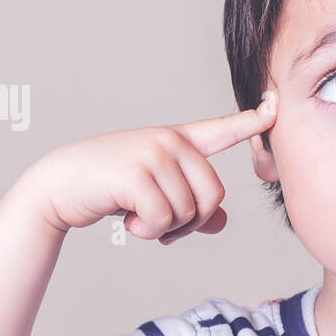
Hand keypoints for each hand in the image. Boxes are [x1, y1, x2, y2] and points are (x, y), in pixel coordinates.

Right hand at [29, 91, 277, 242]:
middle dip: (190, 223)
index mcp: (178, 141)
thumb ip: (191, 208)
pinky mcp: (137, 173)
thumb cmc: (110, 190)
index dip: (253, 120)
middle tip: (163, 228)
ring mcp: (154, 153)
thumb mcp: (156, 196)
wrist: (59, 186)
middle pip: (213, 196)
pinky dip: (147, 231)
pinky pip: (164, 220)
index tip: (276, 104)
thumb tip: (220, 223)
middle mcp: (170, 141)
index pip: (222, 130)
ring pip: (189, 212)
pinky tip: (128, 220)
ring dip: (165, 229)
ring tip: (139, 218)